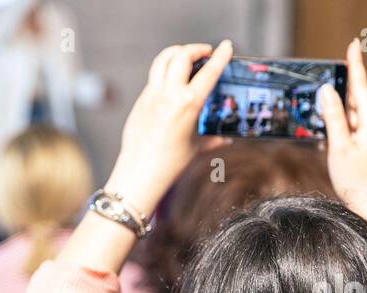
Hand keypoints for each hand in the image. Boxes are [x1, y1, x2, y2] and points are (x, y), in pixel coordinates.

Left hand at [104, 40, 232, 216]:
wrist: (140, 173)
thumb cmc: (170, 164)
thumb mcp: (196, 148)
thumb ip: (214, 139)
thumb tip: (226, 138)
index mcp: (188, 103)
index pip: (209, 71)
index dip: (221, 55)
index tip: (226, 46)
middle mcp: (169, 94)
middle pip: (182, 55)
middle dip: (196, 50)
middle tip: (205, 53)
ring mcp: (152, 95)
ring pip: (163, 59)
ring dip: (177, 53)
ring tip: (186, 58)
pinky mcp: (141, 101)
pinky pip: (153, 78)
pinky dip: (165, 72)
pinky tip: (171, 81)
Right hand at [321, 38, 366, 223]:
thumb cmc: (354, 179)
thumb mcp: (338, 146)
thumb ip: (333, 117)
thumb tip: (328, 91)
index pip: (361, 87)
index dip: (355, 65)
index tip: (353, 45)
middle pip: (357, 99)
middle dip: (344, 88)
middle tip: (334, 74)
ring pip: (354, 113)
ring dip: (340, 111)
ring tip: (328, 116)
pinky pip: (354, 126)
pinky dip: (342, 125)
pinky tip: (332, 133)